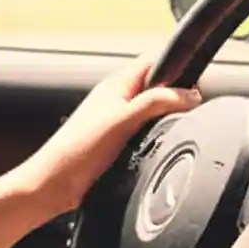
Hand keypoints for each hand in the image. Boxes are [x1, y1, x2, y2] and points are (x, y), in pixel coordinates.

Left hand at [16, 57, 201, 216]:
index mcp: (116, 85)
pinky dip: (155, 137)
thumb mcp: (123, 120)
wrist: (54, 185)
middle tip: (188, 111)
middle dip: (175, 95)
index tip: (194, 85)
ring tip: (174, 128)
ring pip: (151, 111)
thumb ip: (156, 103)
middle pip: (156, 87)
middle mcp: (116, 100)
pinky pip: (144, 132)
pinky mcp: (115, 144)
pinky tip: (157, 147)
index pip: (153, 62)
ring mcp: (115, 122)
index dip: (176, 67)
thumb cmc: (77, 151)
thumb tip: (189, 95)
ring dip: (165, 118)